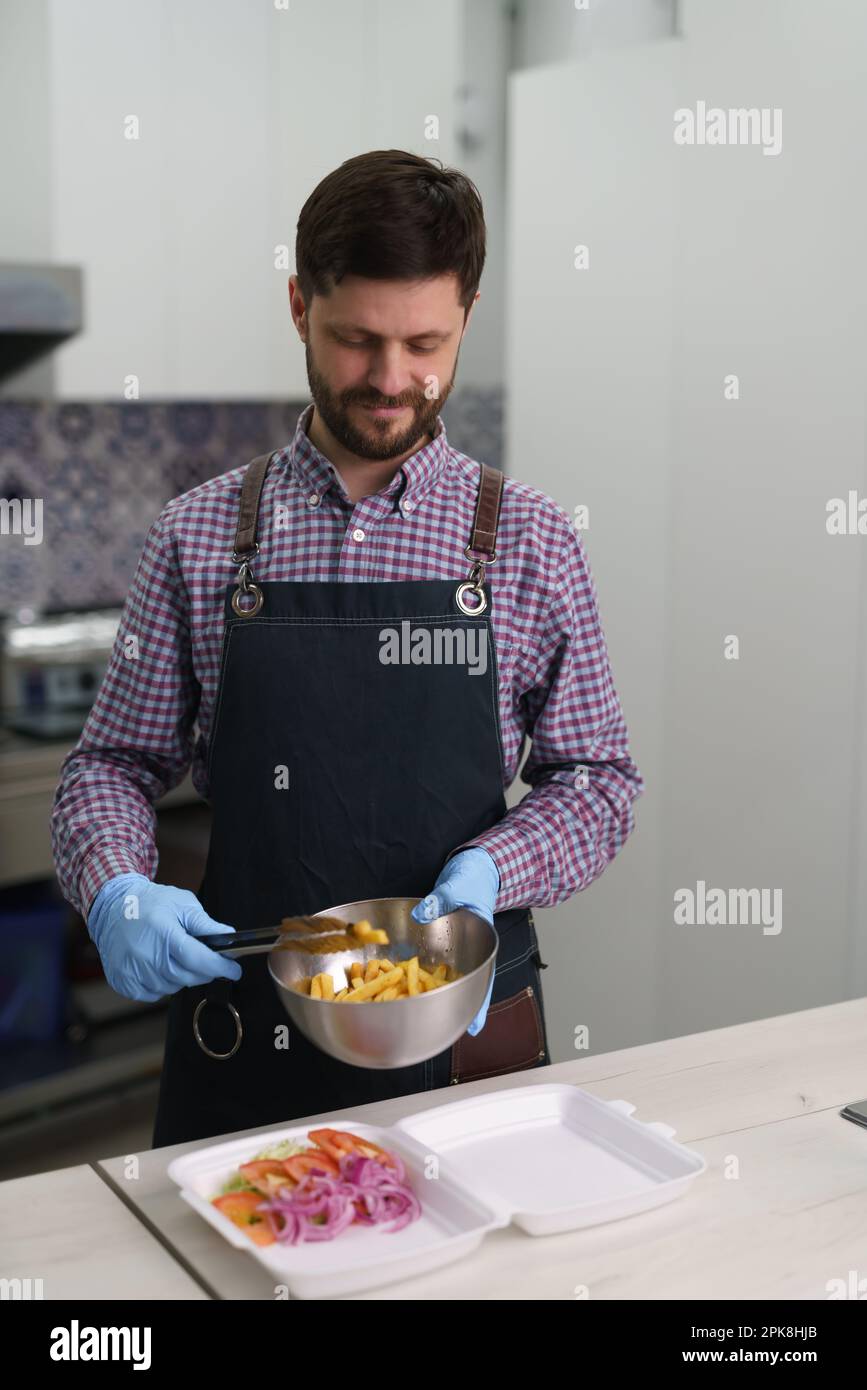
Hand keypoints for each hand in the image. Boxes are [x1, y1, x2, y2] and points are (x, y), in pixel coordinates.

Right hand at [86, 873, 241, 1002]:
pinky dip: (162, 985)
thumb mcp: (183, 904)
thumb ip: (206, 925)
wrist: (113, 907)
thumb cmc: (151, 903)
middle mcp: (146, 954)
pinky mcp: (122, 980)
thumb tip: (230, 938)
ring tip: (176, 957)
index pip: (198, 960)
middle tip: (208, 961)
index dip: (220, 968)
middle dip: (205, 972)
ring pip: (171, 988)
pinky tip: (159, 966)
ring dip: (181, 978)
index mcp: (164, 933)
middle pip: (187, 978)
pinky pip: (152, 994)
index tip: (234, 970)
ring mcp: (132, 970)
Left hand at [411, 848, 498, 1034]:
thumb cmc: (473, 878)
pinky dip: (406, 972)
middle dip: (450, 1007)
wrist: (470, 868)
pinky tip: (392, 984)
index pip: (483, 978)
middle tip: (439, 1032)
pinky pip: (419, 962)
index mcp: (480, 943)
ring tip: (412, 1017)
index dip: (479, 1005)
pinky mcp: (432, 944)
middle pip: (459, 986)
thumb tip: (421, 915)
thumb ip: (441, 900)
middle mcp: (463, 953)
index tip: (475, 1028)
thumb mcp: (460, 885)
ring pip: (436, 978)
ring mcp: (447, 951)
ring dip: (424, 993)